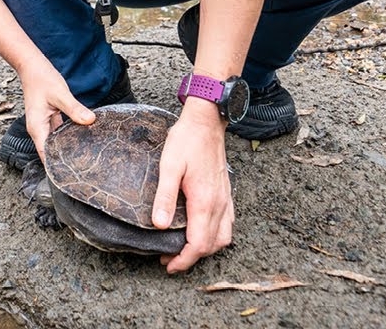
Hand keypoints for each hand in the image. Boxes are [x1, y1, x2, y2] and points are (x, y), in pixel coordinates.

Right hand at [20, 60, 95, 160]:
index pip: (46, 155)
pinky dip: (67, 136)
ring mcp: (43, 124)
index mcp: (37, 128)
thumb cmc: (42, 80)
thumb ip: (74, 109)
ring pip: (55, 142)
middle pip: (50, 151)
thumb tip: (90, 120)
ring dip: (66, 148)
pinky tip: (79, 137)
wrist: (32, 67)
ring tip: (83, 158)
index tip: (69, 176)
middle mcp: (39, 129)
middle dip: (63, 160)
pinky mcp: (49, 118)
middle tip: (83, 169)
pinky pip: (58, 132)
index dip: (56, 167)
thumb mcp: (60, 95)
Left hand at [152, 98, 232, 273]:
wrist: (207, 121)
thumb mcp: (169, 166)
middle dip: (192, 258)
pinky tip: (202, 230)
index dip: (183, 260)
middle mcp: (219, 204)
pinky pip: (228, 224)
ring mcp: (226, 199)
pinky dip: (216, 236)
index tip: (167, 264)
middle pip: (211, 245)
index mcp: (204, 201)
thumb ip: (164, 196)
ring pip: (223, 237)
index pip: (198, 244)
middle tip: (169, 259)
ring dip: (205, 248)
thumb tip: (158, 225)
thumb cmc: (186, 141)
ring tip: (184, 248)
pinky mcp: (227, 193)